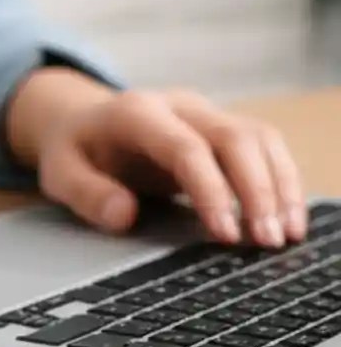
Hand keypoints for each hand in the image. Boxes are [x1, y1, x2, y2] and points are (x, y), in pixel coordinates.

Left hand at [7, 68, 304, 246]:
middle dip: (257, 190)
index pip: (186, 148)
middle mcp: (179, 105)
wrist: (82, 119)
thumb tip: (123, 216)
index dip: (210, 190)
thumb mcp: (59, 173)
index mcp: (136, 113)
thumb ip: (86, 193)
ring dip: (280, 186)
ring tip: (286, 235)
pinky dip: (281, 179)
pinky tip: (286, 216)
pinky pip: (263, 146)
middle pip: (236, 138)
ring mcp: (205, 112)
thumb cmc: (73, 150)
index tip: (224, 233)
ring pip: (260, 138)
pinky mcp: (222, 126)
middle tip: (266, 240)